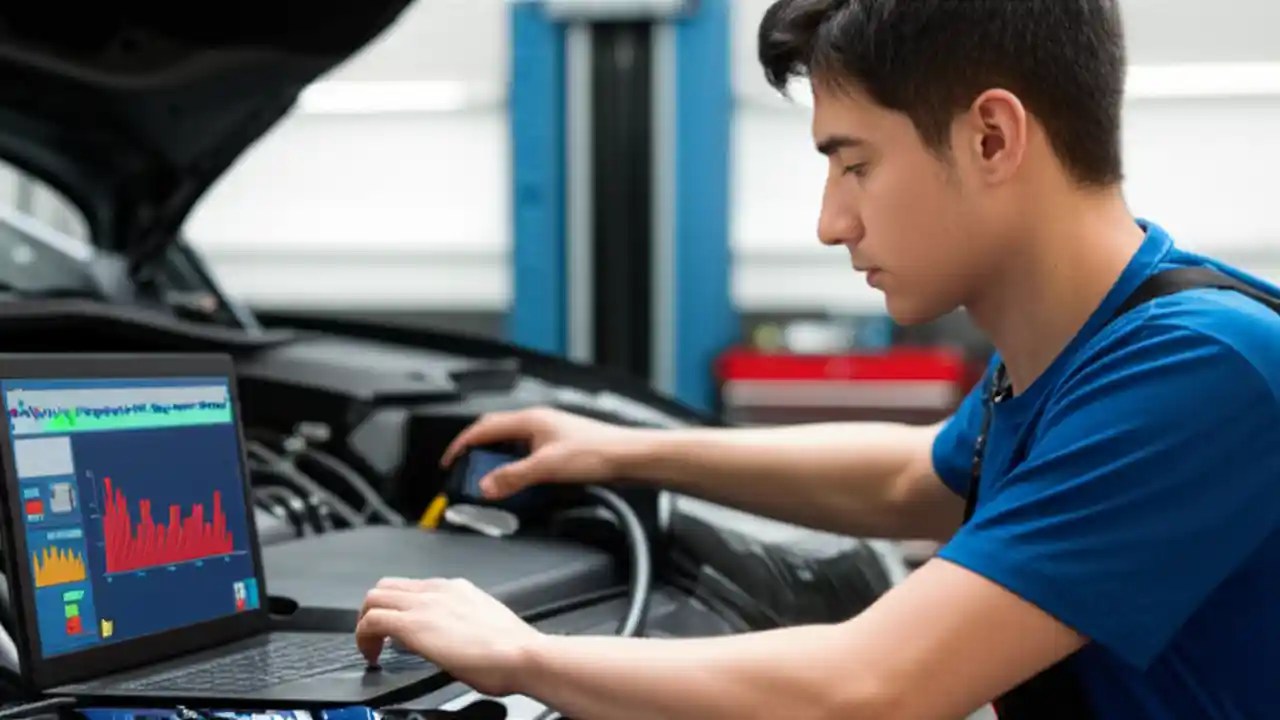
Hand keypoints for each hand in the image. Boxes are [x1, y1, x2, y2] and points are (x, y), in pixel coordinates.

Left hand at [356, 577, 542, 696]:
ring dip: (366, 621)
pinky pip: (372, 621)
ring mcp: (424, 604)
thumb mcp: (482, 625)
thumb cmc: (513, 648)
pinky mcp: (414, 625)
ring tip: (371, 646)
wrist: (522, 654)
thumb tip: (450, 640)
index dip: (397, 607)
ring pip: (374, 597)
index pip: (412, 587)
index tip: (397, 631)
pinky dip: (364, 637)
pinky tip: (372, 656)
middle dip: (374, 610)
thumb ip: (461, 624)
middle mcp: (438, 590)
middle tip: (376, 636)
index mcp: (456, 589)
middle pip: (386, 586)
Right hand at [441, 407, 642, 498]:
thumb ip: (513, 477)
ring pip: (512, 448)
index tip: (449, 462)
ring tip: (491, 485)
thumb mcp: (547, 467)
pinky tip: (520, 486)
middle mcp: (538, 424)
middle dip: (477, 455)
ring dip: (498, 465)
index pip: (484, 427)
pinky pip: (527, 458)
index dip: (462, 445)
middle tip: (466, 476)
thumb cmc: (597, 452)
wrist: (629, 458)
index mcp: (530, 420)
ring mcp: (549, 437)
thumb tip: (485, 486)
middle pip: (496, 435)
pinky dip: (516, 471)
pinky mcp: (560, 451)